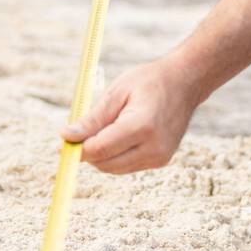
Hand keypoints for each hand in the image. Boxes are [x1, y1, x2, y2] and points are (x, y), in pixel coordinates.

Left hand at [61, 56, 199, 173]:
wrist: (185, 82)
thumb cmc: (149, 81)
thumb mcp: (117, 92)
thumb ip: (92, 119)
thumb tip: (66, 136)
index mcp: (142, 126)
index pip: (100, 149)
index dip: (78, 147)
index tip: (65, 138)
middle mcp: (154, 147)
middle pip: (105, 164)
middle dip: (88, 152)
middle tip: (82, 131)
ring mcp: (160, 157)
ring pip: (114, 169)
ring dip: (102, 155)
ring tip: (108, 126)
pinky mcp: (161, 161)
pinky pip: (127, 166)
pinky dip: (116, 156)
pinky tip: (122, 134)